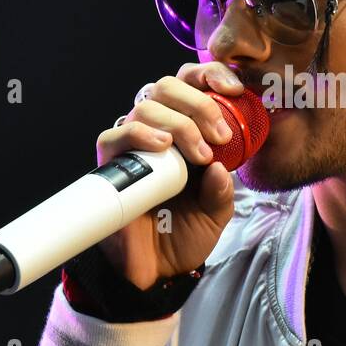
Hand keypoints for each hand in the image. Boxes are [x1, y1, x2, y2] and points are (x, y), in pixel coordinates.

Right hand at [94, 61, 245, 289]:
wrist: (156, 271)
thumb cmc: (184, 235)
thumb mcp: (217, 213)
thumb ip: (222, 191)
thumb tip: (218, 166)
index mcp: (187, 132)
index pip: (192, 84)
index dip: (211, 75)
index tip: (235, 89)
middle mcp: (158, 132)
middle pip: (168, 85)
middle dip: (200, 102)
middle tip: (219, 134)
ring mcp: (133, 146)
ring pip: (147, 104)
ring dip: (179, 122)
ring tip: (198, 154)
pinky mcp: (110, 164)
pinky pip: (116, 135)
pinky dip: (141, 133)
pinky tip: (163, 147)